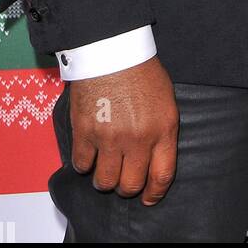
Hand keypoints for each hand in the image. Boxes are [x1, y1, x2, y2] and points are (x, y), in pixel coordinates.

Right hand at [67, 55, 179, 204]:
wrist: (112, 50)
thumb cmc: (141, 71)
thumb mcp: (166, 101)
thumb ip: (162, 132)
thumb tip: (153, 159)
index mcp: (163, 129)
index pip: (162, 176)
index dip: (154, 193)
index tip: (148, 198)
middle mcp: (138, 138)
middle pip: (130, 185)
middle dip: (126, 186)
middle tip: (123, 178)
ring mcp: (110, 138)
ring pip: (105, 181)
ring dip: (104, 179)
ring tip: (105, 166)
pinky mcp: (85, 133)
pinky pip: (82, 165)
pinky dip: (85, 163)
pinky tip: (89, 152)